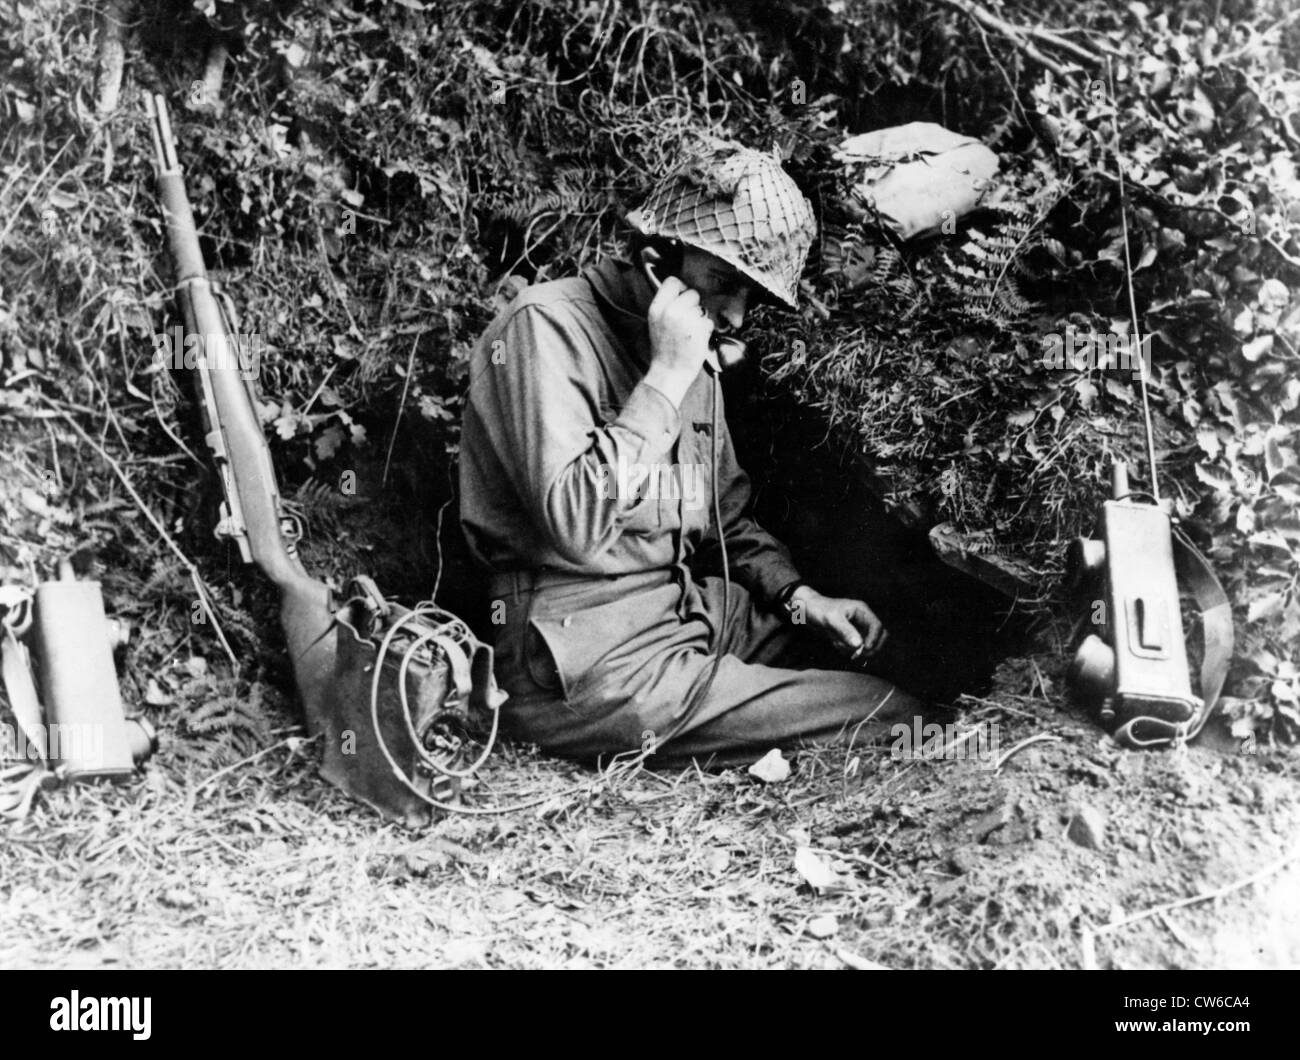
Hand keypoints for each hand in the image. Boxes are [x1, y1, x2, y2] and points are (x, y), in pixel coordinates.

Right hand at [646, 275, 712, 392]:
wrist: (669, 372)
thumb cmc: (663, 349)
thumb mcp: (656, 323)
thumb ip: (667, 305)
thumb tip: (683, 290)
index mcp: (657, 308)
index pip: (672, 281)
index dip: (681, 287)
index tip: (682, 297)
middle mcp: (670, 311)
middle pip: (692, 293)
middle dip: (693, 304)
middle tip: (688, 319)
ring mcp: (686, 320)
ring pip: (702, 308)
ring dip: (700, 318)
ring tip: (690, 332)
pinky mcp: (699, 329)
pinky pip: (708, 322)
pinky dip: (705, 330)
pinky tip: (696, 340)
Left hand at [793, 587, 888, 664]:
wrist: (806, 611)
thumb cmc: (819, 610)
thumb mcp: (832, 619)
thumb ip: (846, 631)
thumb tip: (859, 645)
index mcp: (862, 611)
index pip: (878, 627)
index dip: (874, 639)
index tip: (864, 649)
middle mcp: (862, 619)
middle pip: (878, 637)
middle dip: (868, 648)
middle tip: (856, 654)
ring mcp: (857, 628)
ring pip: (866, 645)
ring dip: (854, 650)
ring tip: (838, 645)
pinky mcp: (849, 636)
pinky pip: (855, 648)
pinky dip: (846, 650)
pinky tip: (835, 644)